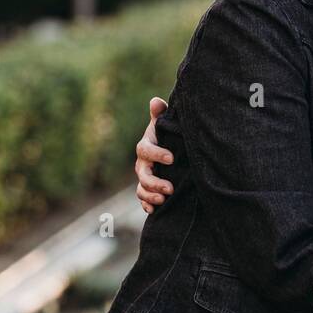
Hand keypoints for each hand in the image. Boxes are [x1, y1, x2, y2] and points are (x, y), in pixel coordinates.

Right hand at [135, 97, 174, 212]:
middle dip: (154, 182)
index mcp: (146, 146)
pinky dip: (146, 205)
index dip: (157, 154)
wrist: (172, 148)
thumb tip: (156, 101)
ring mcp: (144, 176)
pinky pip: (143, 199)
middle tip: (170, 188)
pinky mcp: (148, 188)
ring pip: (141, 188)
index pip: (146, 150)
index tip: (171, 158)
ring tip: (163, 200)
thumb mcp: (165, 124)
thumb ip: (161, 114)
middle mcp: (142, 163)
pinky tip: (154, 211)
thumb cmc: (168, 133)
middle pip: (142, 173)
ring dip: (150, 195)